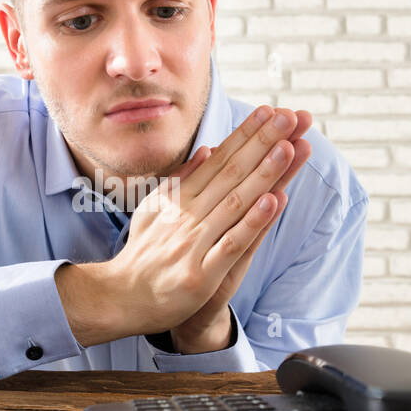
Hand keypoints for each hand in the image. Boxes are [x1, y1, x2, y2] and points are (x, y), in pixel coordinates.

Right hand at [55, 105, 310, 347]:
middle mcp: (188, 216)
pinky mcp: (202, 274)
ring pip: (235, 203)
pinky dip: (252, 223)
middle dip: (262, 143)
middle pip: (231, 173)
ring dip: (263, 174)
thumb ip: (181, 181)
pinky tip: (274, 202)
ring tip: (287, 148)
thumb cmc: (143, 254)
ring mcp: (195, 244)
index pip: (219, 160)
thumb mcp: (154, 209)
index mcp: (180, 199)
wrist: (120, 299)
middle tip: (290, 116)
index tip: (269, 112)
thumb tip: (206, 150)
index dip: (245, 135)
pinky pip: (231, 244)